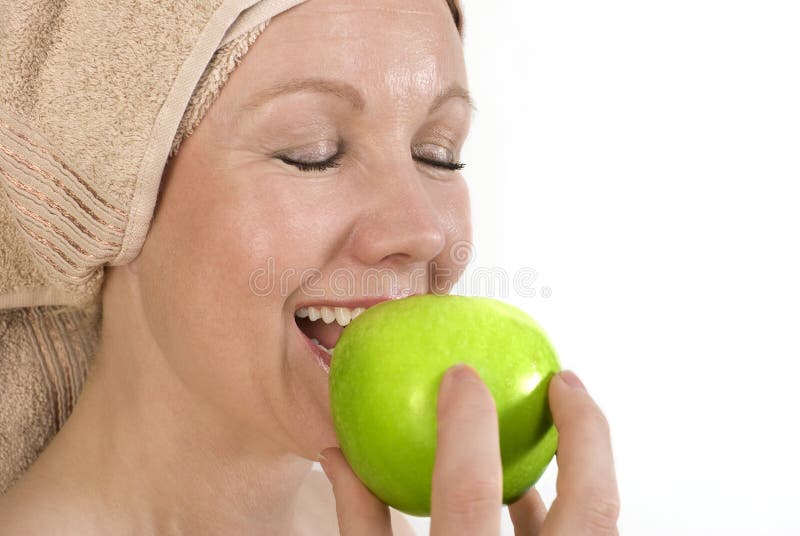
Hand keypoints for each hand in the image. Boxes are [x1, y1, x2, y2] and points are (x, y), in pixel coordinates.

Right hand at [318, 365, 619, 534]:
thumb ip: (359, 521)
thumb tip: (339, 452)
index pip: (471, 491)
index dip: (466, 425)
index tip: (458, 375)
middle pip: (588, 505)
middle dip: (585, 432)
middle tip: (566, 379)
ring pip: (599, 521)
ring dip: (586, 463)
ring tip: (563, 415)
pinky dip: (556, 508)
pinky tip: (526, 487)